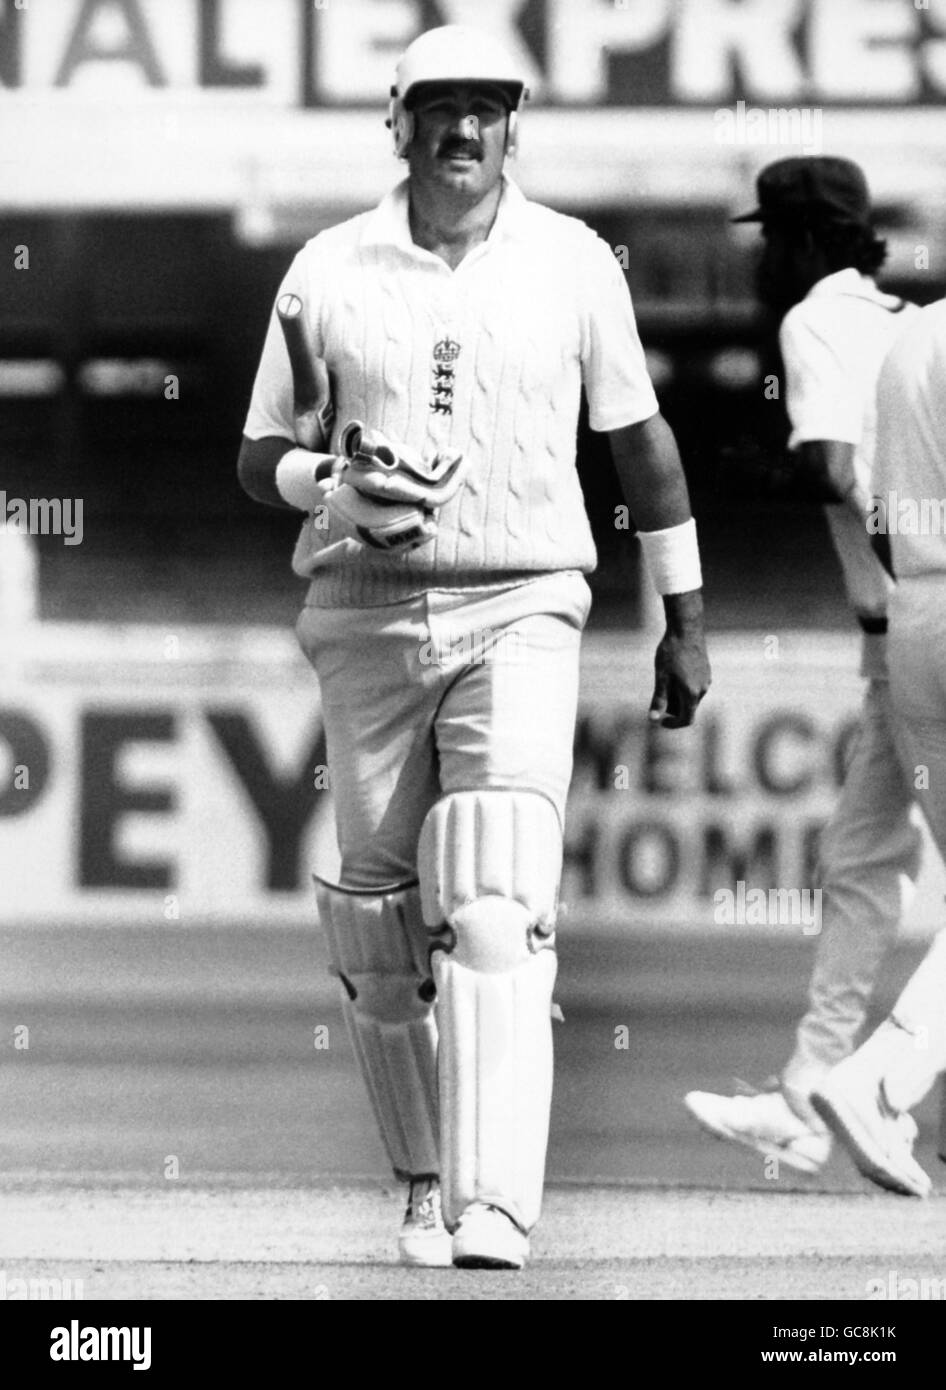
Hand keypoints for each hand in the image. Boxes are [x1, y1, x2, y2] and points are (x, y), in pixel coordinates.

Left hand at [649, 593, 710, 728]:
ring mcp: (706, 680)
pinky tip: (674, 670)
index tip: (661, 721)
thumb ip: (659, 699)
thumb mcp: (661, 677)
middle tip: (659, 690)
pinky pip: (694, 686)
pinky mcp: (706, 671)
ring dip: (678, 695)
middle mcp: (702, 689)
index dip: (673, 724)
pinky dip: (683, 686)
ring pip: (691, 696)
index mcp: (692, 693)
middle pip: (688, 708)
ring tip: (665, 677)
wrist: (686, 629)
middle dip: (673, 706)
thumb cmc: (671, 653)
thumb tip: (653, 719)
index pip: (686, 719)